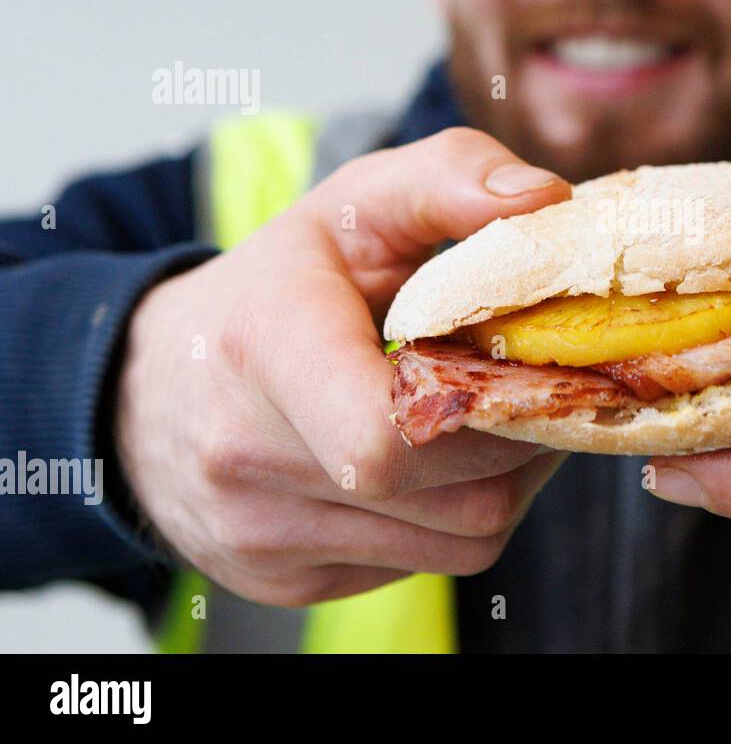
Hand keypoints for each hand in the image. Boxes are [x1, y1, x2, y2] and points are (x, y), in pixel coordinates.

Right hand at [114, 128, 571, 604]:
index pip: (387, 433)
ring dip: (512, 479)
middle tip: (544, 382)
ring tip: (499, 416)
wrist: (153, 385)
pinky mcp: (286, 581)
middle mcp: (248, 459)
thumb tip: (547, 203)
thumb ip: (452, 178)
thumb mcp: (354, 204)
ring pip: (464, 540)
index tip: (527, 358)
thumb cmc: (279, 286)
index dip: (495, 406)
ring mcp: (263, 535)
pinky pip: (431, 564)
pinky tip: (448, 461)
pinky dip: (465, 514)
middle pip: (461, 491)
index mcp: (265, 347)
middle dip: (529, 435)